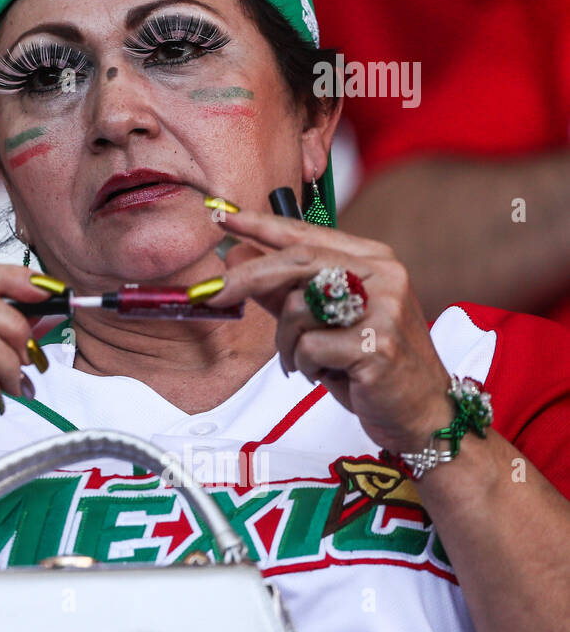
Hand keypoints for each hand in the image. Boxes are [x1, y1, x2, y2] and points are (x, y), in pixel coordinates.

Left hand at [203, 207, 453, 454]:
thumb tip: (235, 257)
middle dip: (246, 278)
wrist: (421, 412)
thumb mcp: (323, 322)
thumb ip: (282, 290)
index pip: (307, 234)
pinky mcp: (377, 344)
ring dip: (286, 343)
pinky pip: (310, 346)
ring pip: (297, 308)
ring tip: (306, 361)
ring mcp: (384, 309)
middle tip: (209, 293)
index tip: (221, 218)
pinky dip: (306, 364)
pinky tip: (328, 375)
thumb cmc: (369, 364)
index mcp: (373, 260)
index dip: (260, 224)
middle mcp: (384, 275)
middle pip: (297, 262)